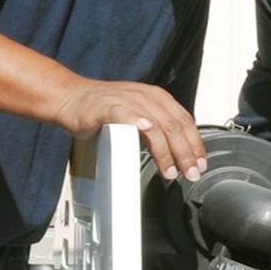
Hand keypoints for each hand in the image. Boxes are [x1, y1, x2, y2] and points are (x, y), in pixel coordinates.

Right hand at [53, 80, 205, 181]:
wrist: (71, 98)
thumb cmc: (102, 109)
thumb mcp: (138, 115)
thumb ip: (157, 128)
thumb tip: (180, 151)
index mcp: (156, 98)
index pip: (184, 121)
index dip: (195, 144)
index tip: (200, 164)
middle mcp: (145, 97)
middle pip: (173, 125)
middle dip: (186, 152)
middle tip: (190, 173)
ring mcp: (126, 100)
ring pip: (154, 124)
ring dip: (165, 150)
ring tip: (169, 170)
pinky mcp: (106, 106)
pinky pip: (124, 113)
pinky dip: (137, 122)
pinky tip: (144, 132)